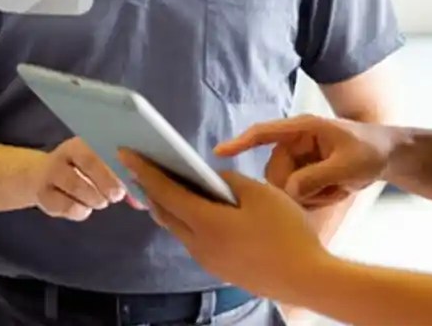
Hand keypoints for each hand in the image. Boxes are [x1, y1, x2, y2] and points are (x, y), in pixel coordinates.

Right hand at [29, 137, 145, 220]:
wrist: (40, 177)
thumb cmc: (82, 171)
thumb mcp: (99, 165)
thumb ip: (120, 176)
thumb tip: (143, 198)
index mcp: (84, 140)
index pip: (104, 145)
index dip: (119, 161)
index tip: (131, 174)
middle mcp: (65, 152)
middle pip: (90, 162)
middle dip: (108, 181)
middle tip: (117, 194)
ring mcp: (50, 173)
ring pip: (78, 186)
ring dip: (95, 198)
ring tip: (101, 200)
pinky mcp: (42, 195)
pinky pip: (67, 206)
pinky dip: (81, 210)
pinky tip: (84, 207)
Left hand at [117, 150, 331, 304]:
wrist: (306, 278)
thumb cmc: (286, 232)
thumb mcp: (261, 194)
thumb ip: (230, 182)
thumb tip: (212, 181)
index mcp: (206, 222)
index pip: (165, 191)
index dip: (144, 170)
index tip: (126, 153)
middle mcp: (199, 244)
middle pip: (165, 213)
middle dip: (150, 189)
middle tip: (140, 167)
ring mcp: (208, 260)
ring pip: (178, 229)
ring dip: (168, 207)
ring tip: (165, 186)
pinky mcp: (219, 269)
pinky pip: (193, 240)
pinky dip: (186, 221)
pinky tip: (197, 211)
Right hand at [215, 115, 393, 207]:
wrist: (390, 156)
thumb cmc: (371, 150)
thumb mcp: (348, 165)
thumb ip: (316, 177)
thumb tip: (288, 191)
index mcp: (303, 129)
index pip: (264, 133)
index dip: (240, 143)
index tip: (218, 153)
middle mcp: (296, 143)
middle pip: (275, 174)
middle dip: (298, 189)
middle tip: (329, 191)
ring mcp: (300, 159)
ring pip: (286, 189)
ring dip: (310, 196)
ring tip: (336, 190)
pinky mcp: (305, 174)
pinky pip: (298, 194)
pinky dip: (316, 199)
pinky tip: (335, 193)